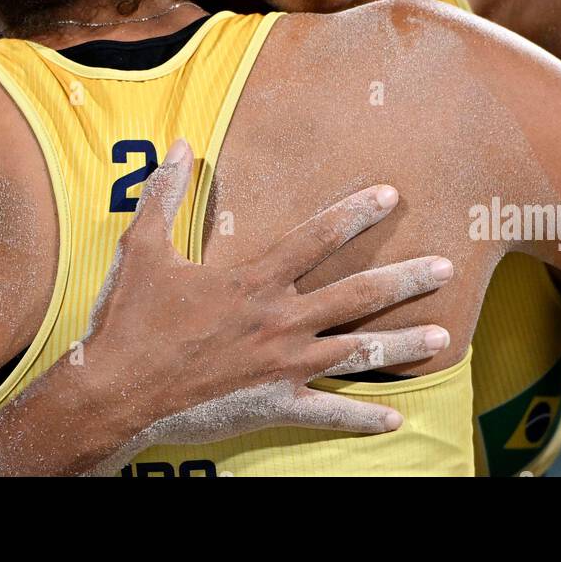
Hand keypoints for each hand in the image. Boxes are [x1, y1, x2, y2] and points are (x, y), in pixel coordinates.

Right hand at [82, 140, 452, 457]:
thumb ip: (164, 195)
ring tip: (443, 336)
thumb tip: (177, 145)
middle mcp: (278, 322)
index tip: (390, 196)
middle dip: (405, 279)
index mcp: (252, 281)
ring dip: (402, 345)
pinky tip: (397, 417)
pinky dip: (364, 416)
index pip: (315, 238)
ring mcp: (282, 368)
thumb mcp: (141, 249)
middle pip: (356, 296)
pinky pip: (330, 414)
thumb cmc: (128, 320)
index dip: (355, 214)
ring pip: (357, 353)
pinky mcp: (274, 406)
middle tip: (446, 265)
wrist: (114, 392)